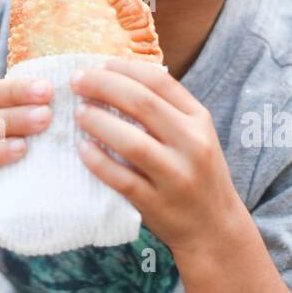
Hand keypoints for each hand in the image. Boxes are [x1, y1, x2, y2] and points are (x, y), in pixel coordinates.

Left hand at [69, 58, 241, 256]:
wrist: (215, 228)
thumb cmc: (195, 173)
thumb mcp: (194, 135)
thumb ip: (166, 109)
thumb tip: (116, 76)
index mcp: (200, 120)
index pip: (160, 82)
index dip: (125, 68)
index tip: (99, 64)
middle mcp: (192, 144)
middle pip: (142, 104)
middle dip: (103, 86)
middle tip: (76, 81)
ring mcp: (176, 176)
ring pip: (131, 141)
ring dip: (98, 122)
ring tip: (78, 113)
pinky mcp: (158, 204)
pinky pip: (122, 179)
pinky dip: (98, 162)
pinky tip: (82, 149)